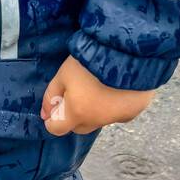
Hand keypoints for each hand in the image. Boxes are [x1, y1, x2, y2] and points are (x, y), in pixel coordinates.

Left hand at [40, 56, 155, 135]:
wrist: (129, 51)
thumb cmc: (92, 60)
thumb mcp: (64, 74)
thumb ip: (51, 96)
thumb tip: (46, 115)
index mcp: (77, 113)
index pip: (57, 129)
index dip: (53, 118)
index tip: (56, 105)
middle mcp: (97, 121)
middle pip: (79, 127)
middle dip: (73, 116)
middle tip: (78, 92)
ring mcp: (117, 118)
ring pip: (99, 121)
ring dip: (94, 111)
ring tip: (98, 87)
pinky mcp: (133, 110)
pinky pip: (118, 114)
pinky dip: (114, 106)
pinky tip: (116, 89)